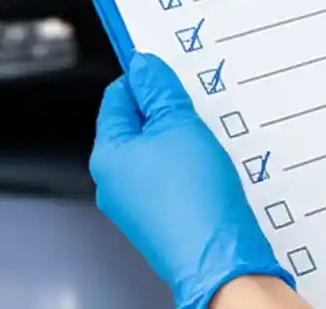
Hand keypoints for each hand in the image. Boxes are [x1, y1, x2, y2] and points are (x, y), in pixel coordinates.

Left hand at [90, 52, 293, 307]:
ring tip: (207, 142)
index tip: (170, 74)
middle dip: (167, 113)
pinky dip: (187, 169)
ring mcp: (134, 204)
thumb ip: (159, 90)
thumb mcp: (179, 124)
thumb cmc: (195, 198)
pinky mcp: (158, 221)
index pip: (117, 98)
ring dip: (180, 141)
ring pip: (155, 154)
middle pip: (136, 126)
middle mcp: (112, 182)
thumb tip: (143, 65)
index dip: (145, 81)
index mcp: (107, 154)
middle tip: (195, 110)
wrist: (219, 260)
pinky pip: (168, 181)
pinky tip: (209, 170)